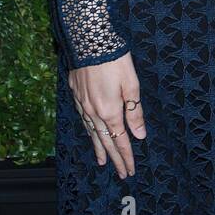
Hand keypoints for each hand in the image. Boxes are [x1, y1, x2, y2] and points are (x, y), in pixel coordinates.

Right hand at [68, 54, 146, 177]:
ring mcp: (82, 105)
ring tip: (103, 162)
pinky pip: (83, 121)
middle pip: (106, 141)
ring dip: (99, 148)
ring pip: (92, 133)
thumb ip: (135, 111)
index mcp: (110, 111)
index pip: (120, 141)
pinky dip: (88, 133)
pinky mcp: (76, 95)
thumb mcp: (131, 84)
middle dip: (115, 158)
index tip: (130, 170)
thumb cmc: (115, 60)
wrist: (89, 41)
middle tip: (121, 173)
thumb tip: (139, 135)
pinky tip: (91, 134)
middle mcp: (93, 112)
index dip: (126, 156)